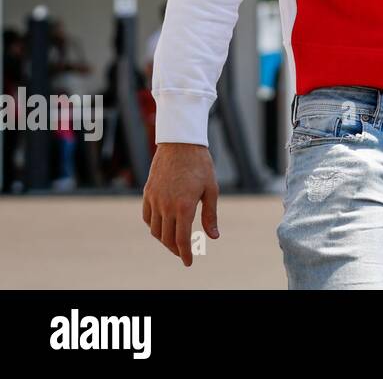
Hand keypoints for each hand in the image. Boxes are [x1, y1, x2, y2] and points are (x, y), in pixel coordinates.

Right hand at [141, 142, 218, 266]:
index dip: (185, 254)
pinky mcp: (147, 193)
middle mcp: (166, 206)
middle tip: (183, 253)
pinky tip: (162, 226)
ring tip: (174, 240)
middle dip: (175, 249)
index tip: (188, 263)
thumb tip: (213, 237)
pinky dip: (153, 225)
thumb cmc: (201, 165)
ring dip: (163, 239)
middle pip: (166, 238)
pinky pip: (146, 217)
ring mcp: (154, 200)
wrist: (181, 144)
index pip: (182, 239)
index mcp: (184, 206)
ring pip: (154, 230)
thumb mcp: (211, 190)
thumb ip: (210, 215)